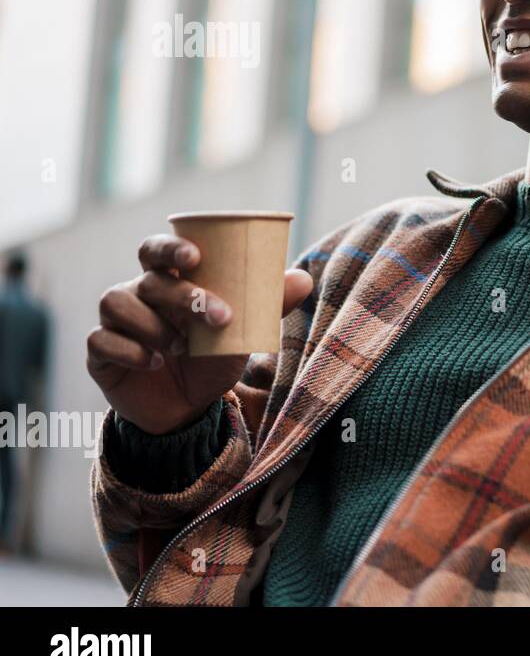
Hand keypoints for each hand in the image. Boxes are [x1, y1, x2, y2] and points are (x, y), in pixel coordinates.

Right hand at [87, 233, 313, 434]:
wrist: (187, 407)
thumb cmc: (213, 357)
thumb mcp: (244, 333)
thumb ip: (270, 305)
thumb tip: (303, 278)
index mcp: (168, 280)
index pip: (156, 250)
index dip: (170, 247)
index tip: (195, 257)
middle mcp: (137, 294)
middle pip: (147, 279)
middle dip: (182, 296)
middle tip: (218, 318)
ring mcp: (114, 322)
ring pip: (116, 303)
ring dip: (153, 325)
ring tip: (180, 348)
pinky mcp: (100, 353)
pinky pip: (101, 341)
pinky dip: (130, 351)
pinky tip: (154, 363)